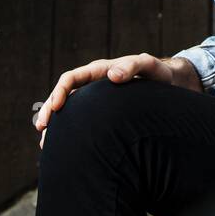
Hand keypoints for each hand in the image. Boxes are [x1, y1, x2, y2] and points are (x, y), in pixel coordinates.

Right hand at [34, 53, 200, 147]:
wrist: (172, 85)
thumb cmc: (160, 75)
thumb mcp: (149, 67)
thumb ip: (133, 67)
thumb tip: (112, 76)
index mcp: (100, 72)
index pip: (72, 78)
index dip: (60, 91)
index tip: (55, 107)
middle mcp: (95, 86)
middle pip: (65, 96)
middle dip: (51, 111)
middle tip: (42, 128)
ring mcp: (98, 101)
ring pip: (71, 112)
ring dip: (57, 125)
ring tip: (46, 143)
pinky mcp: (104, 115)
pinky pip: (82, 122)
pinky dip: (71, 133)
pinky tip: (65, 148)